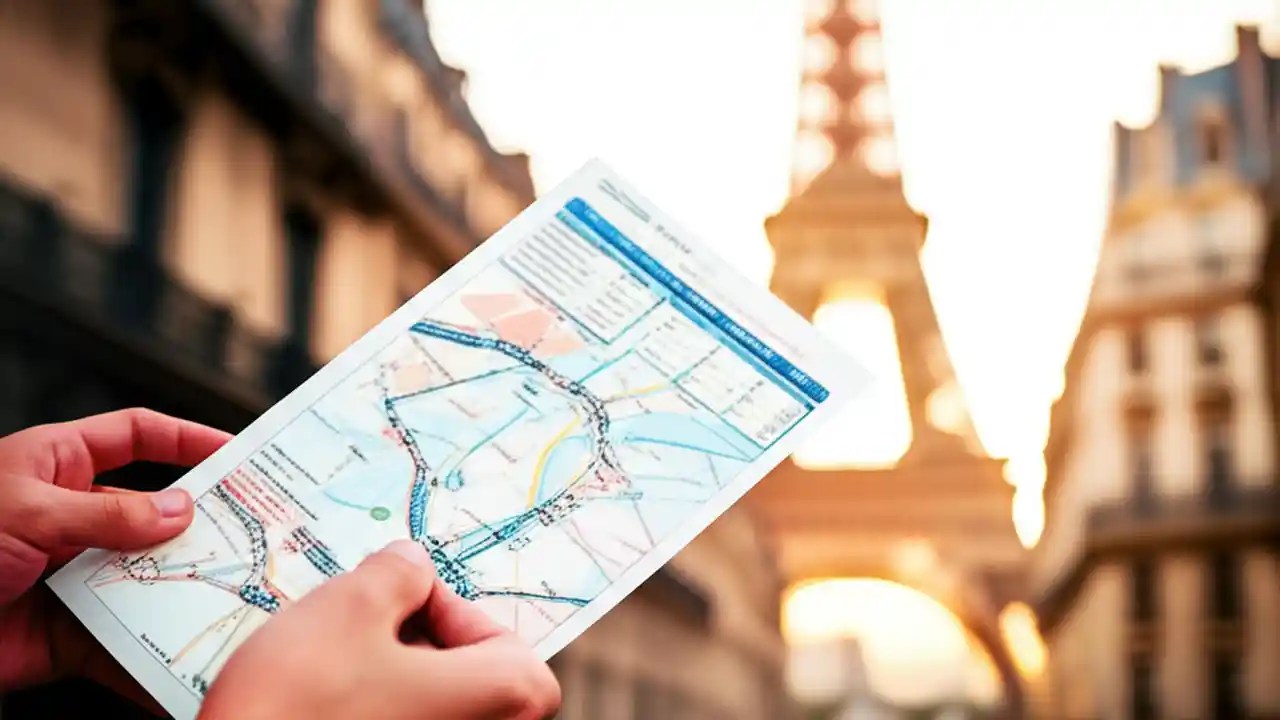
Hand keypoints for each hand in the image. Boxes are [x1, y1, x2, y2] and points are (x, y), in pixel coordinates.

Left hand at [0, 408, 229, 706]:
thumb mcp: (26, 512)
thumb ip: (107, 514)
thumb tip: (180, 509)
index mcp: (57, 467)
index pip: (136, 436)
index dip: (187, 437)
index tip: (238, 449)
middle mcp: (72, 518)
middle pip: (156, 513)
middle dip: (202, 526)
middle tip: (254, 536)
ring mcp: (74, 576)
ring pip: (148, 578)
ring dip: (185, 592)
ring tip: (233, 600)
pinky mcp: (69, 633)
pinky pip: (123, 641)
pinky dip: (152, 655)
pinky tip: (181, 661)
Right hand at [200, 540, 560, 719]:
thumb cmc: (299, 708)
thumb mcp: (351, 606)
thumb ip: (397, 572)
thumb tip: (411, 565)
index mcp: (502, 698)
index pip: (502, 639)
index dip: (449, 609)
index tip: (402, 599)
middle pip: (466, 677)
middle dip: (413, 642)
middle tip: (361, 629)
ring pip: (425, 706)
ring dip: (386, 679)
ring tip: (331, 669)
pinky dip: (369, 711)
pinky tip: (322, 703)